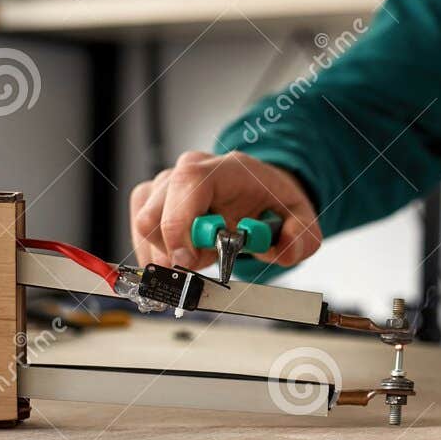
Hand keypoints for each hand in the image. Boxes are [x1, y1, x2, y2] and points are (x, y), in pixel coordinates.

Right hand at [129, 151, 321, 271]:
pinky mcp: (153, 200)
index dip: (180, 222)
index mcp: (228, 169)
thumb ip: (301, 236)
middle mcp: (192, 170)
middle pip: (155, 208)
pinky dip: (156, 255)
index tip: (188, 260)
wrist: (260, 195)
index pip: (189, 182)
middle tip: (194, 270)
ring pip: (144, 223)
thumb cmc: (273, 204)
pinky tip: (182, 259)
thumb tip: (284, 249)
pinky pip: (140, 230)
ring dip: (166, 254)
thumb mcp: (301, 219)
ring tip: (199, 259)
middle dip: (169, 250)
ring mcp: (169, 184)